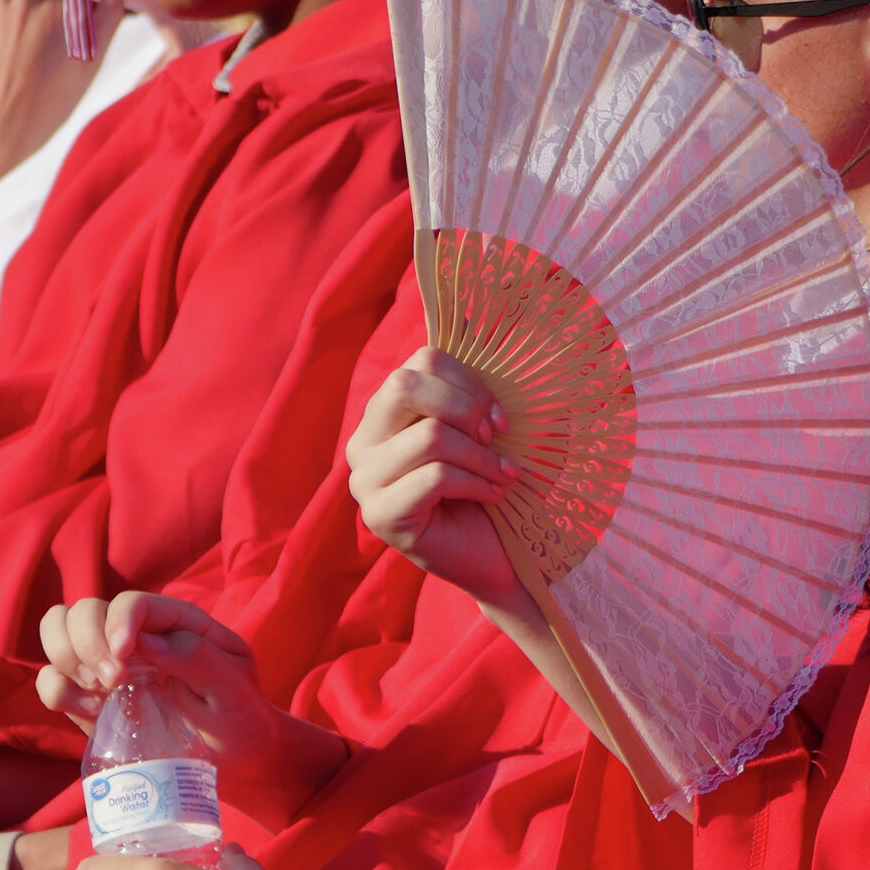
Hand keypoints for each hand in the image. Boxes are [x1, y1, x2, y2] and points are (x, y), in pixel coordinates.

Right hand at [39, 593, 277, 751]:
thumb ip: (197, 658)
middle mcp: (138, 638)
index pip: (132, 603)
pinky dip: (58, 692)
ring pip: (57, 633)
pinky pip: (51, 683)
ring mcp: (109, 667)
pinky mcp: (90, 702)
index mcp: (177, 623)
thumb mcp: (234, 686)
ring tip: (100, 692)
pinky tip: (93, 711)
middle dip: (85, 643)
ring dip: (66, 660)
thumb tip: (146, 642)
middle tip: (112, 682)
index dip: (118, 622)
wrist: (237, 757)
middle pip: (83, 611)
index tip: (121, 660)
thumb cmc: (240, 715)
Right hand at [345, 348, 528, 613]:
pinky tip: (491, 497)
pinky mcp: (380, 516)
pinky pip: (433, 477)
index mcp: (388, 410)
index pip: (421, 361)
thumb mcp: (489, 426)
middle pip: (405, 386)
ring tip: (504, 476)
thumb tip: (485, 313)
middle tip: (498, 438)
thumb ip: (478, 382)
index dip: (470, 381)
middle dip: (466, 408)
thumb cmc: (494, 484)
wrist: (500, 555)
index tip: (501, 417)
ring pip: (428, 436)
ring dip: (481, 457)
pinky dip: (475, 484)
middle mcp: (365, 441)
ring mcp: (365, 481)